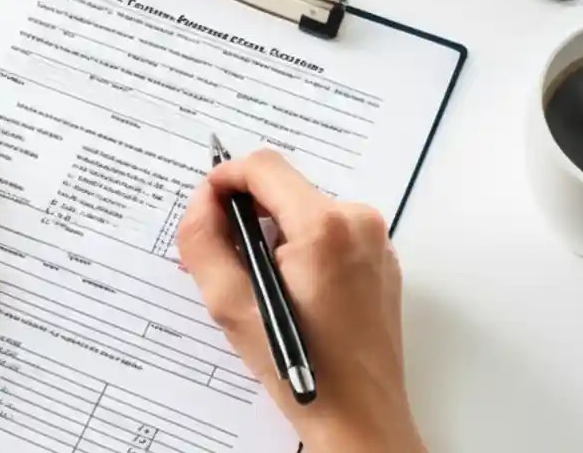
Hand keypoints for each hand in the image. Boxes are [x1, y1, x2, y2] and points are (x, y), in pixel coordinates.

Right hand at [178, 150, 423, 452]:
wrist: (359, 415)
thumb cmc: (303, 366)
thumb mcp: (231, 305)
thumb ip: (204, 242)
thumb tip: (201, 203)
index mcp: (324, 226)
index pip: (263, 166)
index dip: (225, 179)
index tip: (206, 206)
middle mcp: (359, 222)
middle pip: (285, 189)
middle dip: (248, 215)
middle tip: (225, 258)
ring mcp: (376, 241)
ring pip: (306, 211)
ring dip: (275, 236)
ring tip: (261, 286)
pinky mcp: (381, 259)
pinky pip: (331, 233)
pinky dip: (303, 249)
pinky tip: (292, 293)